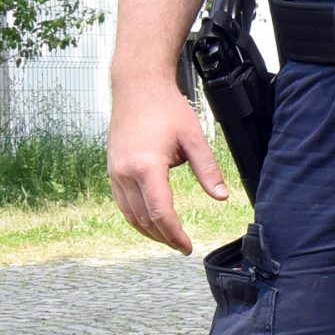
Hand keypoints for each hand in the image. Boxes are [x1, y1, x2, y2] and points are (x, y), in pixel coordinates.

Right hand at [107, 76, 227, 253]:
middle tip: (182, 247)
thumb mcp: (194, 137)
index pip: (161, 213)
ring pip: (129, 215)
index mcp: (146, 167)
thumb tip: (221, 197)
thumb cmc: (166, 108)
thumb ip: (208, 169)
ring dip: (149, 231)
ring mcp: (115, 172)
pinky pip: (122, 203)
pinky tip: (151, 221)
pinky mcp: (113, 170)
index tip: (188, 247)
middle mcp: (125, 173)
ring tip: (169, 239)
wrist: (137, 87)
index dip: (175, 235)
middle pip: (144, 219)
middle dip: (164, 237)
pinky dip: (137, 218)